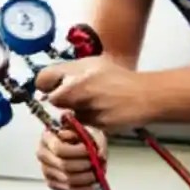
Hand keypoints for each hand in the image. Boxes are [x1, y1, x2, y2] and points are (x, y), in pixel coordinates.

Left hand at [35, 56, 157, 130]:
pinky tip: (104, 111)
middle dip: (62, 100)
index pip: (43, 79)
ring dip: (78, 111)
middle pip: (55, 99)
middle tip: (77, 97)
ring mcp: (89, 107)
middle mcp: (81, 88)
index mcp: (79, 70)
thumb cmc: (119, 79)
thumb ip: (68, 72)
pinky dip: (90, 120)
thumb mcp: (92, 65)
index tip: (50, 87)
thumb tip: (46, 83)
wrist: (146, 96)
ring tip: (97, 103)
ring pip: (70, 114)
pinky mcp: (97, 123)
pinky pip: (84, 124)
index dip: (45, 84)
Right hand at [37, 124, 106, 189]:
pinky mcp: (53, 184)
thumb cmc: (82, 138)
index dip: (77, 152)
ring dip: (87, 178)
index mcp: (47, 137)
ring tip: (97, 174)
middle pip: (64, 165)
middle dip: (84, 166)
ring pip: (68, 180)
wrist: (77, 146)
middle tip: (96, 164)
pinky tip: (94, 184)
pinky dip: (85, 189)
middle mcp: (43, 154)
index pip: (59, 148)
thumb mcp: (88, 132)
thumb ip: (92, 140)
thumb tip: (95, 153)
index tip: (90, 151)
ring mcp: (46, 170)